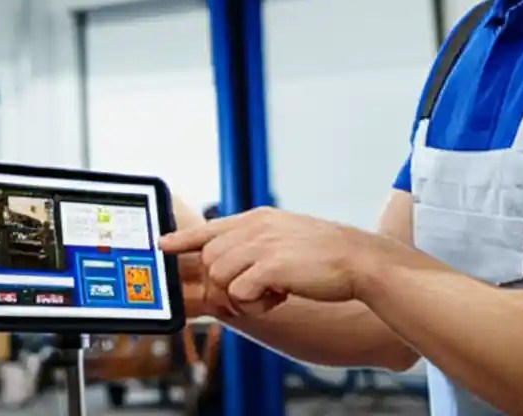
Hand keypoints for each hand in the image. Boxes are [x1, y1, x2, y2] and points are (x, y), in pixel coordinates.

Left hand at [160, 207, 374, 315]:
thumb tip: (231, 257)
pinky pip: (238, 292)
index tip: (163, 244)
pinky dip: (254, 304)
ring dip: (241, 295)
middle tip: (257, 291)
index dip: (184, 238)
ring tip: (272, 294)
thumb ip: (258, 242)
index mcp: (258, 219)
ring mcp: (262, 244)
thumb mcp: (286, 236)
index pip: (210, 227)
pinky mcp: (270, 266)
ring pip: (220, 276)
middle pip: (210, 259)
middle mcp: (256, 227)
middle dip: (226, 283)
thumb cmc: (326, 255)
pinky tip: (279, 298)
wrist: (359, 261)